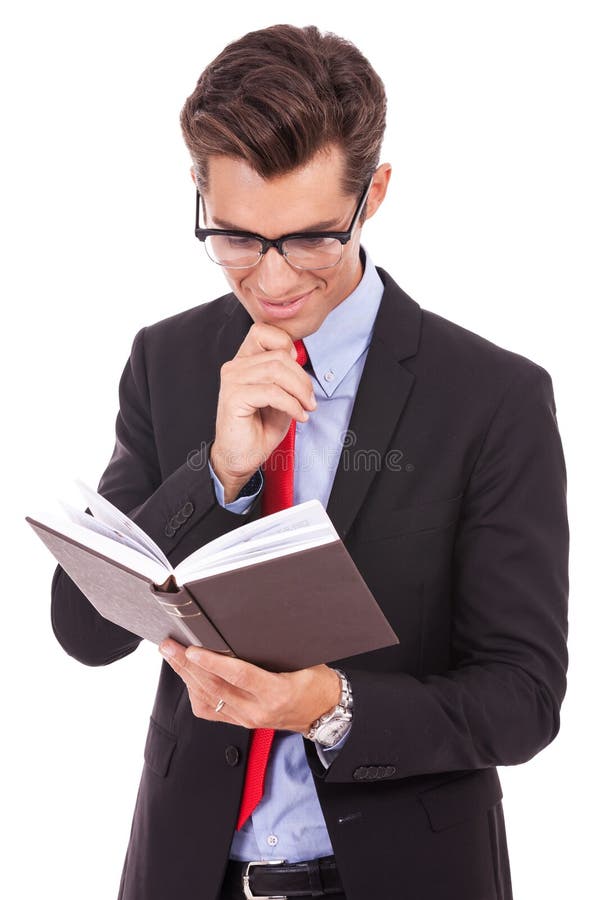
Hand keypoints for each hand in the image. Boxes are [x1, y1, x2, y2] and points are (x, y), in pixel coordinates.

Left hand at [158, 639, 340, 733]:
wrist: (324, 713)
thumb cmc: (316, 684)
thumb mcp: (303, 661)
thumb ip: (274, 650)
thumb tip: (245, 628)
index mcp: (276, 693)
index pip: (238, 676)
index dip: (213, 662)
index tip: (193, 650)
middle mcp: (257, 710)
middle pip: (215, 687)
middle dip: (188, 665)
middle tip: (170, 646)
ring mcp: (247, 719)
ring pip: (208, 699)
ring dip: (186, 676)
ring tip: (172, 656)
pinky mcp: (241, 723)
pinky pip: (210, 711)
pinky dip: (194, 693)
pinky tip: (187, 678)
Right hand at [210, 323, 316, 501]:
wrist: (240, 457)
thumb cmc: (258, 428)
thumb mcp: (280, 396)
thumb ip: (286, 375)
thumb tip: (298, 359)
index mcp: (244, 362)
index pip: (263, 332)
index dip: (286, 345)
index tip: (299, 371)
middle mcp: (235, 367)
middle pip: (278, 355)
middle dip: (302, 378)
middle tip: (310, 399)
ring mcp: (232, 381)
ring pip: (277, 370)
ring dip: (299, 391)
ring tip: (305, 408)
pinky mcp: (234, 397)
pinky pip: (272, 392)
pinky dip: (291, 404)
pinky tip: (298, 416)